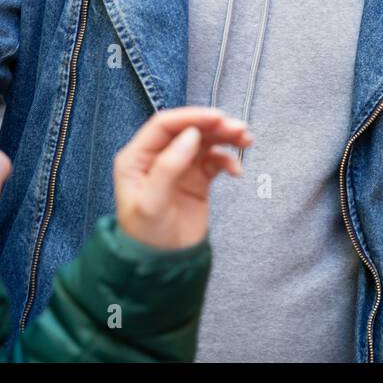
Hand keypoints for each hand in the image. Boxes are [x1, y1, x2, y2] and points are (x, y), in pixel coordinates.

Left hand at [113, 107, 251, 249]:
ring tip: (245, 140)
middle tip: (238, 129)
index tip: (217, 117)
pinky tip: (237, 171)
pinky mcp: (196, 178)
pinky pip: (215, 159)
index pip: (164, 125)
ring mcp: (179, 166)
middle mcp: (156, 157)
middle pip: (188, 129)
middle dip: (214, 125)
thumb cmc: (147, 236)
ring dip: (225, 137)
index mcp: (136, 157)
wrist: (164, 266)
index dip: (191, 117)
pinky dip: (228, 160)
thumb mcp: (152, 203)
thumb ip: (168, 166)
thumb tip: (191, 135)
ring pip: (204, 140)